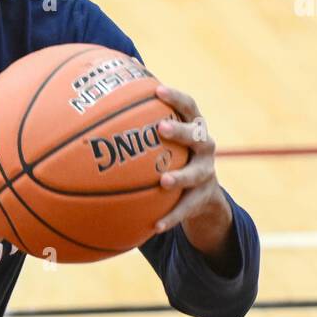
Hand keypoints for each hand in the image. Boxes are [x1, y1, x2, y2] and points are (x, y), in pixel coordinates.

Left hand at [151, 83, 236, 270]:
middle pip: (198, 137)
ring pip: (196, 174)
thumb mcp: (167, 138)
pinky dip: (171, 217)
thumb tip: (110, 91)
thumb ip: (144, 118)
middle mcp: (205, 148)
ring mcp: (206, 173)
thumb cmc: (175, 155)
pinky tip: (154, 226)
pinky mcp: (203, 199)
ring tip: (164, 180)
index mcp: (194, 127)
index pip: (189, 106)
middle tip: (161, 129)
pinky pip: (186, 209)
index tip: (158, 90)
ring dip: (181, 177)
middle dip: (181, 132)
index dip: (176, 98)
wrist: (204, 193)